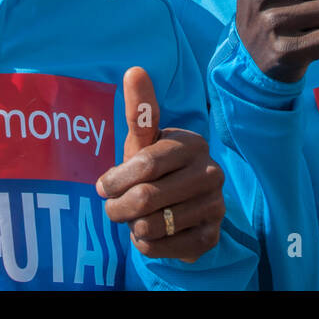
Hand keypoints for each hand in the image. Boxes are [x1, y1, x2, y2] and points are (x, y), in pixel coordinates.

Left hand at [96, 67, 224, 262]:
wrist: (182, 205)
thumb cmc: (156, 167)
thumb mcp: (144, 141)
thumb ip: (141, 110)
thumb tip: (134, 70)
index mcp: (192, 144)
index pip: (145, 164)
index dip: (117, 180)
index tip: (103, 187)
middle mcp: (212, 173)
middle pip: (146, 198)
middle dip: (118, 208)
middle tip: (114, 208)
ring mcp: (215, 206)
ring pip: (152, 226)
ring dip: (132, 227)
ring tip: (137, 218)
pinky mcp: (211, 236)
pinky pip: (163, 249)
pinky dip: (147, 245)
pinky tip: (152, 233)